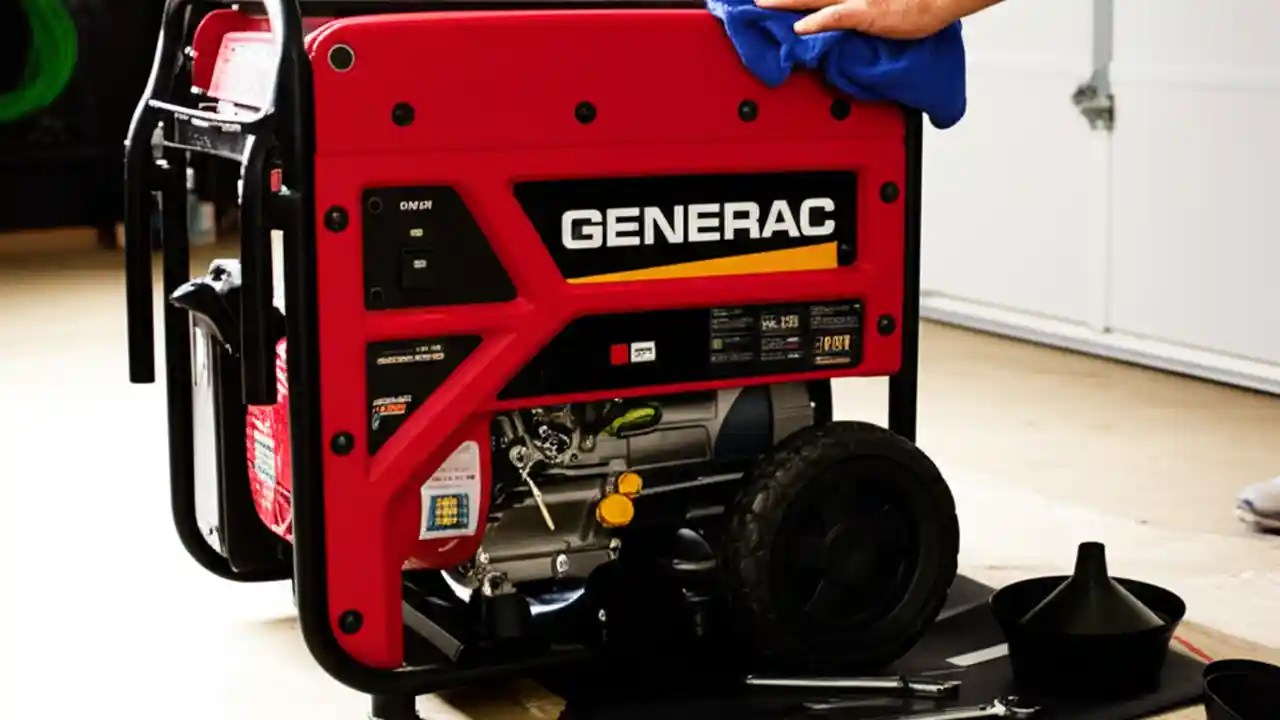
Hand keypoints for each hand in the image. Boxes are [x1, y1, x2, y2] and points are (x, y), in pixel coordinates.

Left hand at [756, 0, 991, 38]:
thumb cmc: (917, 2)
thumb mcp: (878, 6)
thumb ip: (852, 11)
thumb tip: (834, 17)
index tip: (776, 1)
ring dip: (786, 1)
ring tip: (762, 3)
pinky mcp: (867, 11)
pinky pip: (836, 15)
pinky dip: (817, 22)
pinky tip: (799, 27)